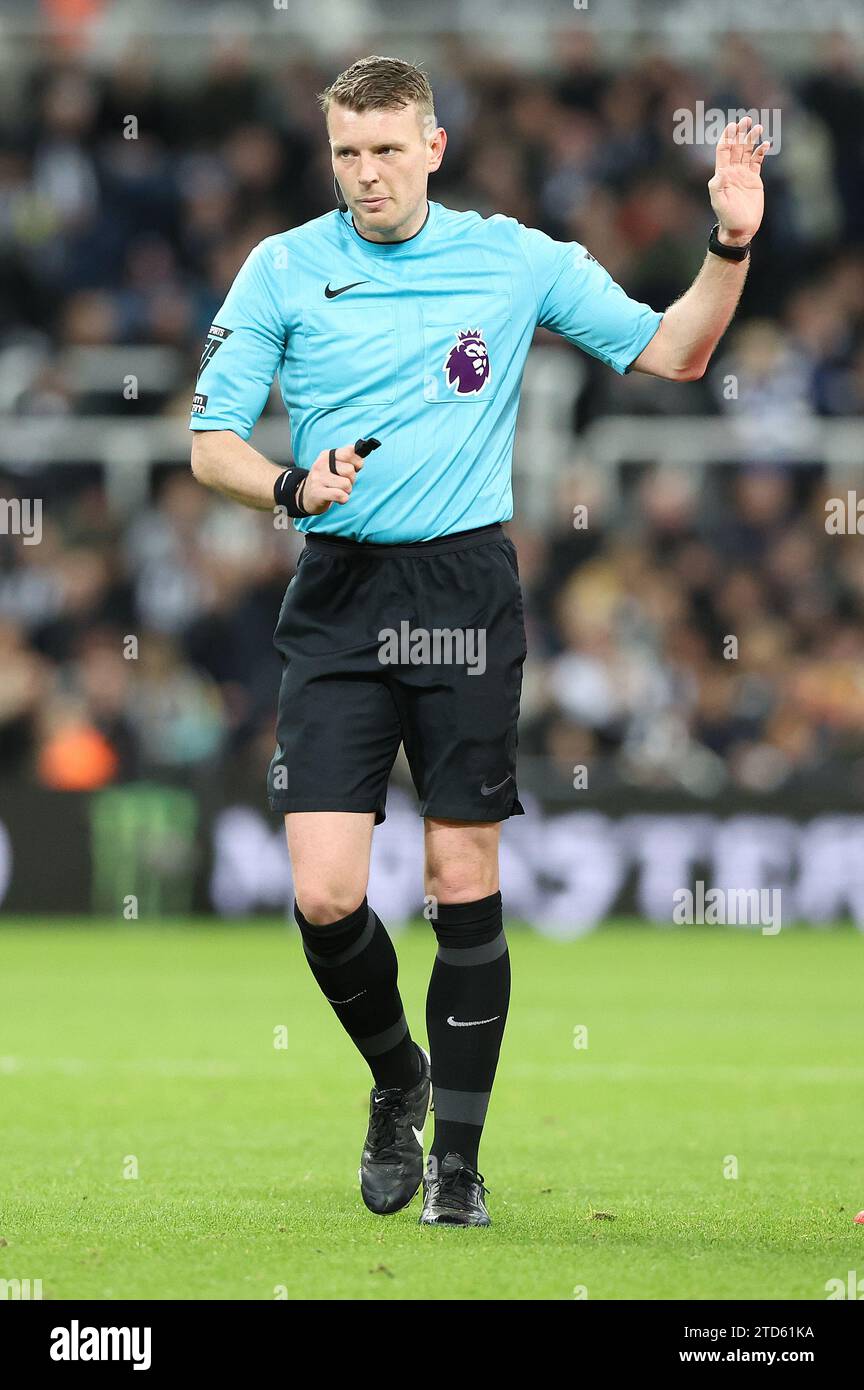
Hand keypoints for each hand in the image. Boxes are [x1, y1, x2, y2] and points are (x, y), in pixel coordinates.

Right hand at [301, 443, 365, 514]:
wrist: (307, 496)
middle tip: (343, 483)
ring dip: (347, 491)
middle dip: (352, 480)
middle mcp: (321, 464)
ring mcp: (318, 478)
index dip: (357, 463)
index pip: (349, 452)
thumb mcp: (335, 466)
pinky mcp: (318, 493)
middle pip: (350, 470)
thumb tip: (361, 457)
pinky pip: (340, 495)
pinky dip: (344, 499)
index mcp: (327, 455)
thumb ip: (349, 459)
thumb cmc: (327, 480)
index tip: (354, 468)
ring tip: (339, 490)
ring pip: (346, 484)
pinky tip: (338, 499)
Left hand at [708, 116, 769, 245]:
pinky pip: (758, 162)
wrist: (740, 229)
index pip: (724, 151)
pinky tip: (765, 144)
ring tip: (757, 127)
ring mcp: (744, 175)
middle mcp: (733, 172)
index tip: (732, 125)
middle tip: (746, 119)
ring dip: (751, 139)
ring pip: (747, 152)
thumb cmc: (727, 217)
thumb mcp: (719, 202)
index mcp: (722, 174)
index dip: (727, 137)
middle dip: (740, 133)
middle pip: (736, 147)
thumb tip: (720, 172)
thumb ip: (718, 186)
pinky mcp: (754, 180)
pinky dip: (761, 152)